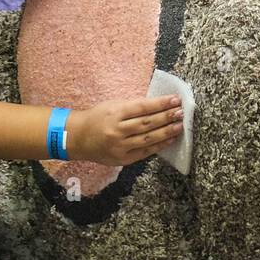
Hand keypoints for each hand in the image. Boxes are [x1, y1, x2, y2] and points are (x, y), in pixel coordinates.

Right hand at [66, 95, 183, 165]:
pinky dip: (158, 146)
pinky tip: (169, 140)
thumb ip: (132, 106)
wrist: (78, 138)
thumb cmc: (97, 117)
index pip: (142, 107)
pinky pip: (144, 152)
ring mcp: (120, 146)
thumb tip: (157, 105)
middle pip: (147, 123)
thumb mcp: (112, 105)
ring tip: (179, 126)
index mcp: (115, 113)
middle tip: (181, 112)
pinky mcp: (122, 159)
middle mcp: (118, 130)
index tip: (175, 100)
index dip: (160, 104)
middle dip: (167, 117)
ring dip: (166, 132)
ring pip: (148, 139)